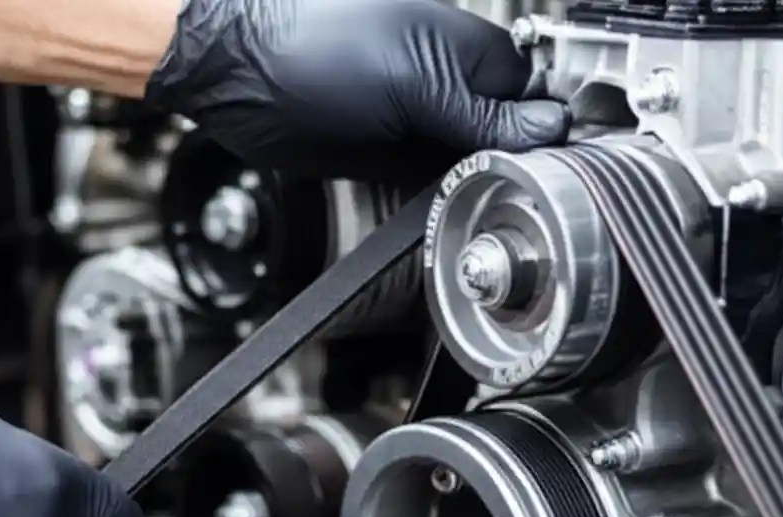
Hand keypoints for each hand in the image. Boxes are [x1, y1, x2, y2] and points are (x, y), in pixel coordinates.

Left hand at [145, 0, 569, 178]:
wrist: (235, 70)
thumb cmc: (313, 49)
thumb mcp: (415, 84)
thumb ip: (482, 114)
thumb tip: (547, 129)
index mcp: (467, 51)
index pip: (532, 97)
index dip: (541, 133)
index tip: (546, 167)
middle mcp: (446, 83)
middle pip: (504, 134)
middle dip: (507, 161)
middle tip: (505, 188)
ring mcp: (416, 118)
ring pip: (468, 160)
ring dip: (472, 182)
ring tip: (471, 196)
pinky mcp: (386, 151)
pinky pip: (429, 178)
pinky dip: (436, 194)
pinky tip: (437, 202)